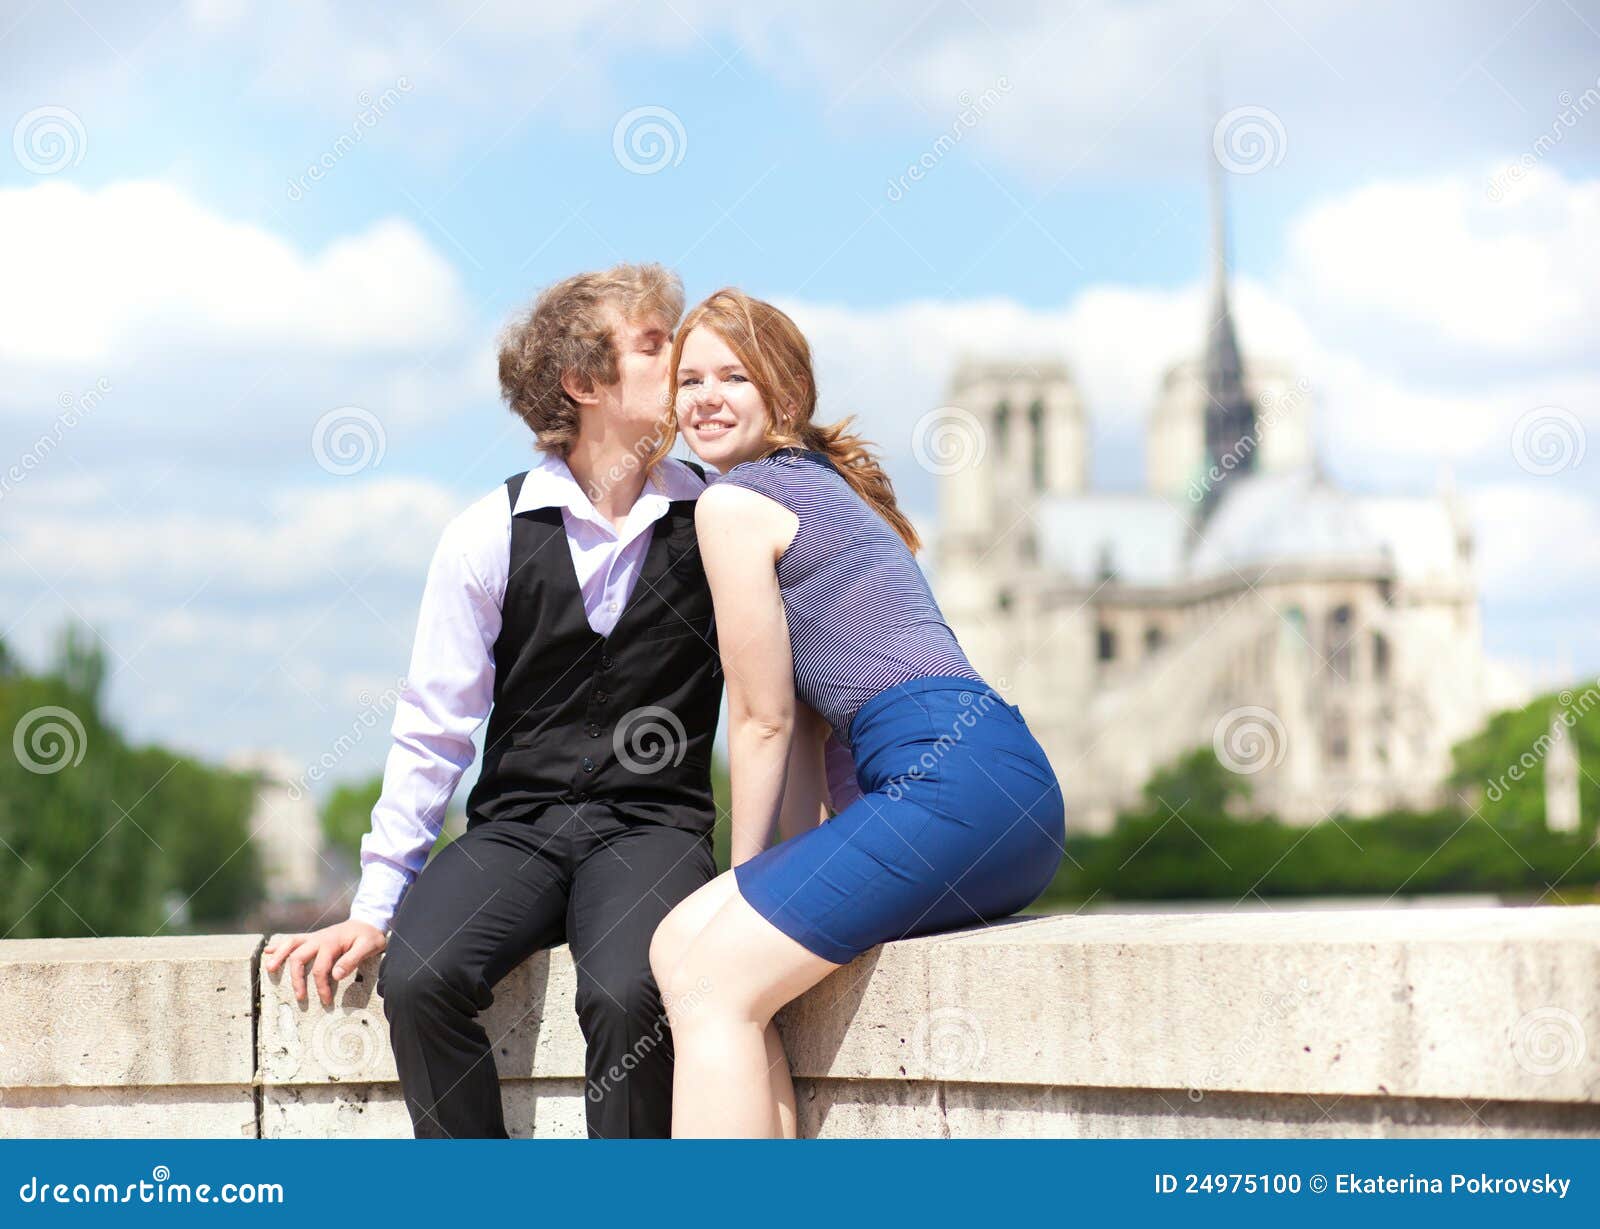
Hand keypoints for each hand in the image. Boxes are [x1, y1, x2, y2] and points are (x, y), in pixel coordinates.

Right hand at [264, 920, 386, 1007]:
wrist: (369, 920)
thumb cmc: (369, 936)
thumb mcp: (368, 946)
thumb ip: (352, 960)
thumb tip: (336, 975)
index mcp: (331, 943)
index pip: (320, 969)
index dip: (321, 987)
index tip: (326, 1001)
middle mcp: (319, 939)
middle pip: (299, 958)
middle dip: (296, 979)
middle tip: (300, 996)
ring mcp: (314, 937)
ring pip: (291, 945)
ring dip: (279, 956)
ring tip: (270, 969)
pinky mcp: (313, 938)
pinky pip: (293, 940)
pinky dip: (279, 945)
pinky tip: (268, 951)